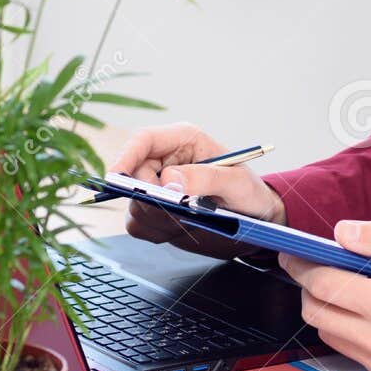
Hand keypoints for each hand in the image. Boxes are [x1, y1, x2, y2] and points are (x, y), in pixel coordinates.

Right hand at [110, 122, 286, 259]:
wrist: (255, 217)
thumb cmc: (249, 192)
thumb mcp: (235, 182)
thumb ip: (204, 179)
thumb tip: (168, 181)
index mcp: (184, 140)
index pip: (144, 140)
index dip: (126, 156)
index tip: (116, 177)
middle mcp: (166, 160)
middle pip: (134, 175)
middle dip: (149, 197)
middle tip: (176, 212)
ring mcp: (158, 185)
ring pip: (134, 202)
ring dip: (156, 217)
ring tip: (189, 221)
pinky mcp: (156, 208)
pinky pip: (138, 222)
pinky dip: (155, 230)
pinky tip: (182, 228)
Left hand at [279, 219, 370, 370]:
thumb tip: (341, 233)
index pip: (325, 286)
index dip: (302, 267)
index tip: (293, 254)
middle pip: (318, 313)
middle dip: (309, 288)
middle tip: (313, 268)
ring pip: (330, 335)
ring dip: (327, 309)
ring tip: (343, 287)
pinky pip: (351, 351)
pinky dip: (347, 329)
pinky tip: (366, 310)